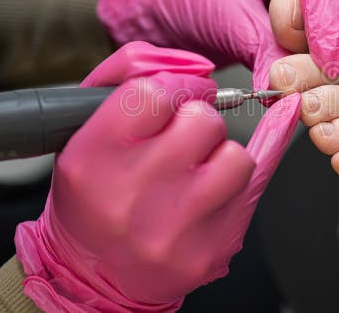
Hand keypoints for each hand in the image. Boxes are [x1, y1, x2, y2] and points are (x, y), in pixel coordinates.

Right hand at [15, 41, 300, 311]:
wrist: (93, 274)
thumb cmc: (93, 190)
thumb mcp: (83, 122)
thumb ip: (131, 70)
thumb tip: (197, 64)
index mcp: (93, 158)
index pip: (154, 93)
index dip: (176, 86)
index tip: (177, 95)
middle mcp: (132, 196)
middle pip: (202, 121)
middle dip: (198, 119)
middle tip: (181, 137)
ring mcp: (175, 228)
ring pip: (236, 156)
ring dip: (221, 153)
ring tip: (195, 168)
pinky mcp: (211, 249)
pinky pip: (255, 189)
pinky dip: (239, 177)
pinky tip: (237, 164)